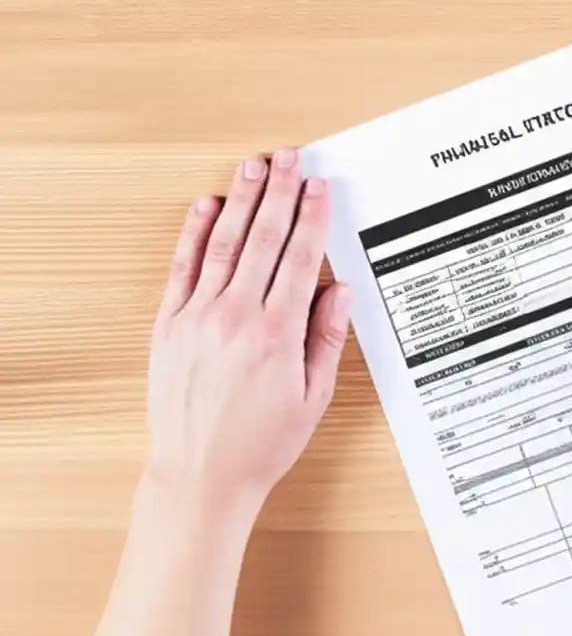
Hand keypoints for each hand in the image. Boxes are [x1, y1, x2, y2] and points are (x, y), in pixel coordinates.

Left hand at [145, 149, 350, 509]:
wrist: (200, 475)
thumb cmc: (261, 443)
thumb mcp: (313, 396)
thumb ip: (326, 338)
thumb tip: (339, 290)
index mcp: (276, 335)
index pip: (301, 259)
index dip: (313, 217)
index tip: (320, 187)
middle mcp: (234, 318)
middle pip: (263, 239)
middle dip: (280, 193)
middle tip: (290, 159)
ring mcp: (197, 318)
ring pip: (224, 243)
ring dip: (242, 200)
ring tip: (254, 167)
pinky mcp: (168, 326)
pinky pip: (182, 267)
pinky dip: (194, 232)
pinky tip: (207, 205)